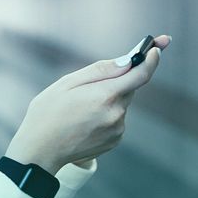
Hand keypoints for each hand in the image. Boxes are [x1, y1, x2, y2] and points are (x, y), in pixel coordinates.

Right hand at [6, 34, 170, 173]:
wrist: (40, 150)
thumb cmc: (47, 112)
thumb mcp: (65, 84)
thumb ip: (98, 71)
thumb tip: (127, 61)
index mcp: (104, 96)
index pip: (140, 74)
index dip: (151, 59)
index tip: (157, 47)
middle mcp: (116, 114)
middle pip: (128, 88)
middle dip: (117, 80)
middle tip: (91, 84)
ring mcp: (117, 129)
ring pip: (121, 103)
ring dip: (108, 98)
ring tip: (79, 108)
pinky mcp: (115, 140)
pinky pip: (116, 119)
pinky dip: (105, 114)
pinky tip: (84, 120)